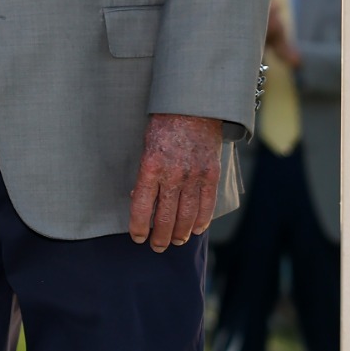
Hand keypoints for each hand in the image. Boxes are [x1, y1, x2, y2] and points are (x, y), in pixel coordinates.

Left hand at [127, 113, 223, 251]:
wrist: (193, 104)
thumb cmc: (164, 123)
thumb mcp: (145, 144)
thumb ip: (145, 173)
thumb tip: (138, 199)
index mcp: (150, 166)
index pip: (141, 207)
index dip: (138, 227)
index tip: (137, 237)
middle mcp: (172, 174)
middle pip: (165, 218)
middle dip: (159, 237)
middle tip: (157, 246)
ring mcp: (194, 176)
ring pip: (186, 217)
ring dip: (179, 234)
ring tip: (175, 241)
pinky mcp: (211, 174)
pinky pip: (206, 206)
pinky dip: (201, 221)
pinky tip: (195, 230)